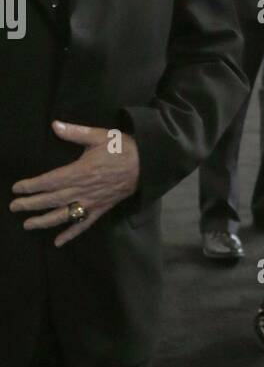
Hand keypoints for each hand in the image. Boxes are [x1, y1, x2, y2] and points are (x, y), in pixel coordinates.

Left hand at [9, 121, 140, 245]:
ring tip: (28, 225)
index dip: (31, 186)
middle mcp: (83, 190)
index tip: (16, 188)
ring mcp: (92, 202)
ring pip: (64, 215)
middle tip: (14, 207)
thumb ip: (75, 133)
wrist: (147, 164)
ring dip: (44, 221)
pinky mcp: (101, 209)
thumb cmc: (122, 148)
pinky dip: (71, 234)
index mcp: (80, 171)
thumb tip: (54, 125)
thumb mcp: (99, 135)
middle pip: (52, 200)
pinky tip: (58, 242)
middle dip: (31, 204)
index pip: (49, 181)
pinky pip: (84, 224)